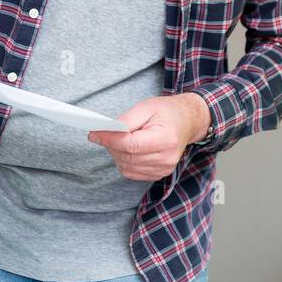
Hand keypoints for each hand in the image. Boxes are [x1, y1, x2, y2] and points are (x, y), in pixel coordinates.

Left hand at [87, 93, 211, 181]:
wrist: (187, 122)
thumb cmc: (167, 112)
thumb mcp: (146, 107)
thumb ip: (126, 120)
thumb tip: (104, 131)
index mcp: (166, 138)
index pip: (131, 144)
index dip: (110, 139)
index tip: (94, 133)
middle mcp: (166, 157)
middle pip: (127, 156)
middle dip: (111, 145)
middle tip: (104, 132)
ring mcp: (164, 169)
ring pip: (127, 166)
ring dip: (116, 154)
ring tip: (118, 139)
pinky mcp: (159, 174)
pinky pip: (132, 172)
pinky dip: (124, 161)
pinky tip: (127, 149)